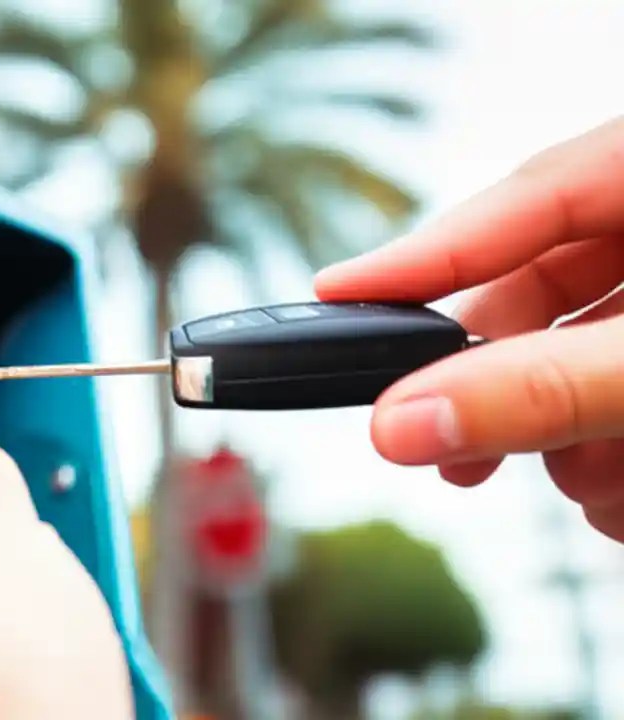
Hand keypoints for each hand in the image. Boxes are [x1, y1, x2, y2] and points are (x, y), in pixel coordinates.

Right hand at [314, 117, 623, 540]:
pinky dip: (609, 448)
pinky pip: (622, 388)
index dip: (419, 256)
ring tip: (582, 488)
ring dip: (563, 435)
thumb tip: (402, 423)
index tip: (330, 294)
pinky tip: (617, 491)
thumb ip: (538, 390)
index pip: (521, 198)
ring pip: (581, 354)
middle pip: (542, 294)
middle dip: (497, 387)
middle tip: (444, 446)